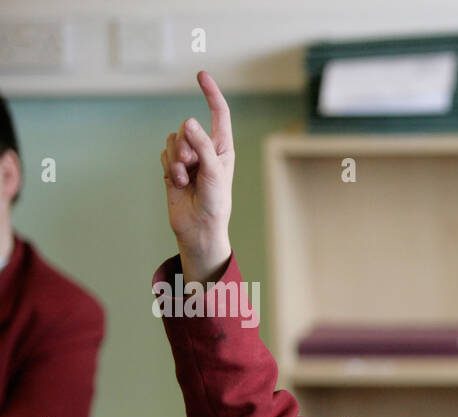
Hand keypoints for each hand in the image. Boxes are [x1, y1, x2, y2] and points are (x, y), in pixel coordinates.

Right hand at [160, 71, 234, 282]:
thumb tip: (188, 120)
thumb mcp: (214, 172)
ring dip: (175, 160)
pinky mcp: (172, 167)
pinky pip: (162, 154)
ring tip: (184, 178)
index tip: (201, 75)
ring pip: (172, 140)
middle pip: (186, 128)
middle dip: (185, 145)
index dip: (210, 93)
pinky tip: (177, 184)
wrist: (199, 227)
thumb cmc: (215, 202)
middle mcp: (206, 149)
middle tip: (191, 165)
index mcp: (223, 147)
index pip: (218, 113)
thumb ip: (202, 145)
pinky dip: (168, 168)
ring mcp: (188, 157)